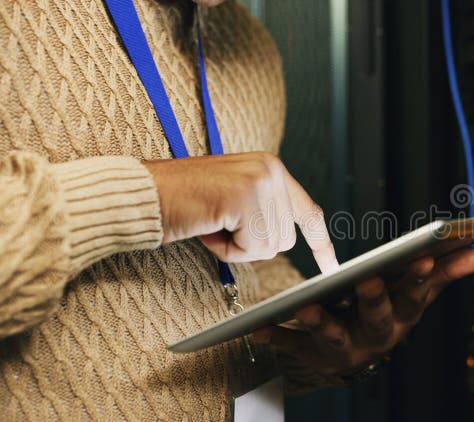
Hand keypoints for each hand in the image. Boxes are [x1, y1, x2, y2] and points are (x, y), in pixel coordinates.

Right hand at [143, 152, 337, 269]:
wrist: (141, 194)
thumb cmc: (181, 202)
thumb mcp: (233, 199)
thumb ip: (264, 211)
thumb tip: (286, 240)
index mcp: (271, 167)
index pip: (308, 212)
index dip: (321, 244)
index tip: (331, 267)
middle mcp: (271, 169)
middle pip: (285, 240)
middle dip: (250, 244)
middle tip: (218, 223)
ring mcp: (260, 182)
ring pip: (269, 247)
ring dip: (236, 247)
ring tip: (211, 222)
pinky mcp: (245, 198)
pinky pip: (251, 249)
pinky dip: (227, 250)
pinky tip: (208, 227)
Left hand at [251, 247, 473, 377]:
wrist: (355, 354)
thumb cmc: (390, 313)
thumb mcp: (419, 294)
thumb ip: (449, 271)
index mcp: (404, 314)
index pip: (417, 294)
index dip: (422, 278)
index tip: (427, 258)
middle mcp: (378, 335)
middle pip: (379, 317)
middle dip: (375, 300)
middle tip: (370, 281)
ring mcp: (346, 346)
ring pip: (334, 335)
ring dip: (321, 322)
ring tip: (305, 307)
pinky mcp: (314, 353)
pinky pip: (293, 346)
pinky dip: (277, 337)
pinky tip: (259, 326)